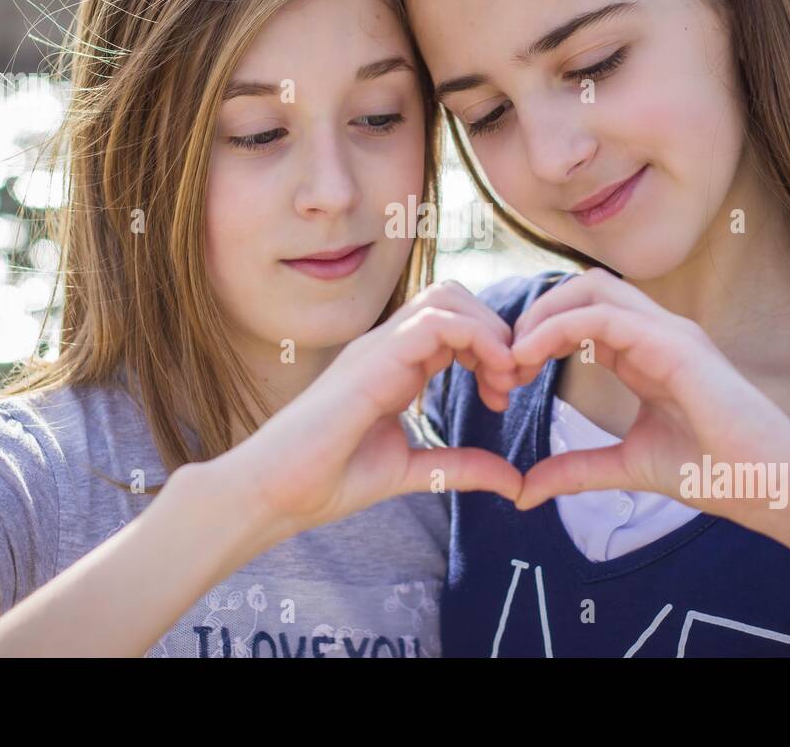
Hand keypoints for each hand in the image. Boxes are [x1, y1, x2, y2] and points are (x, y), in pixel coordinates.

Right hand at [225, 280, 522, 538]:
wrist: (275, 493)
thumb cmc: (327, 480)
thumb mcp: (412, 471)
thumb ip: (461, 467)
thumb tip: (514, 481)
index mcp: (396, 365)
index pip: (454, 323)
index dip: (492, 348)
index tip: (505, 396)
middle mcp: (387, 347)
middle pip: (455, 297)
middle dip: (496, 331)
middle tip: (511, 382)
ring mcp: (377, 348)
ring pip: (447, 298)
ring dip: (489, 331)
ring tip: (503, 378)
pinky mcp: (373, 359)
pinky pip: (434, 322)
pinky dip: (476, 338)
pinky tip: (492, 376)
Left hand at [509, 269, 789, 530]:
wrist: (771, 487)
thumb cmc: (716, 473)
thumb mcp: (626, 466)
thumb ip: (577, 470)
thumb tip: (523, 491)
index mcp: (645, 351)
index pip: (582, 315)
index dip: (538, 334)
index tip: (507, 374)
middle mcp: (656, 331)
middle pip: (582, 288)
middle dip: (535, 314)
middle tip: (504, 359)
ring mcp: (669, 332)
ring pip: (591, 288)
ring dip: (543, 315)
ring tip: (513, 355)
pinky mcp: (676, 344)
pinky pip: (605, 316)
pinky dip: (560, 327)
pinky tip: (530, 356)